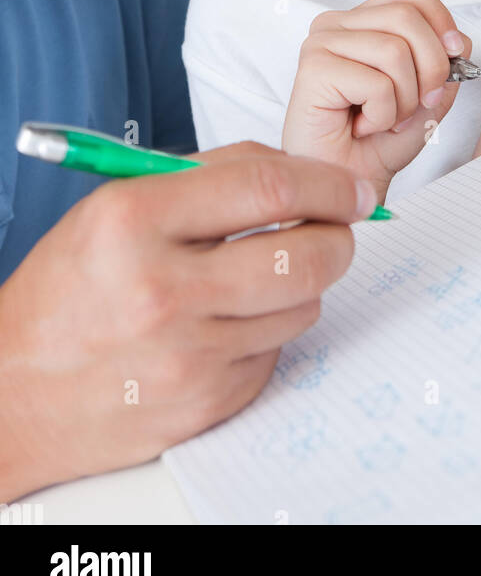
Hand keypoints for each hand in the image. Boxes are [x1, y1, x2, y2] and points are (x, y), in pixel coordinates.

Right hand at [0, 143, 373, 501]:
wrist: (17, 392)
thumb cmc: (70, 290)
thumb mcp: (117, 206)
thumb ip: (208, 178)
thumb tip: (301, 173)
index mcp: (134, 221)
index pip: (267, 188)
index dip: (326, 184)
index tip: (352, 189)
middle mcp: (162, 290)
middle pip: (303, 254)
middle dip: (337, 236)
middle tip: (337, 228)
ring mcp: (188, 355)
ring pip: (302, 306)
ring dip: (301, 285)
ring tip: (263, 276)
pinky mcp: (207, 402)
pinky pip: (276, 353)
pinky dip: (267, 332)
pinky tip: (228, 325)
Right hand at [282, 0, 471, 201]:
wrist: (352, 186)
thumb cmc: (381, 142)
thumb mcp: (429, 95)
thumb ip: (447, 62)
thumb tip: (458, 41)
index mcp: (362, 21)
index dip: (440, 21)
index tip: (454, 57)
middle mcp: (336, 24)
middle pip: (407, 17)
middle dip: (430, 69)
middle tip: (417, 106)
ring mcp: (321, 43)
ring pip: (394, 50)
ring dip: (404, 100)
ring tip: (385, 120)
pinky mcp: (313, 69)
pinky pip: (376, 83)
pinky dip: (384, 115)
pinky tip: (363, 127)